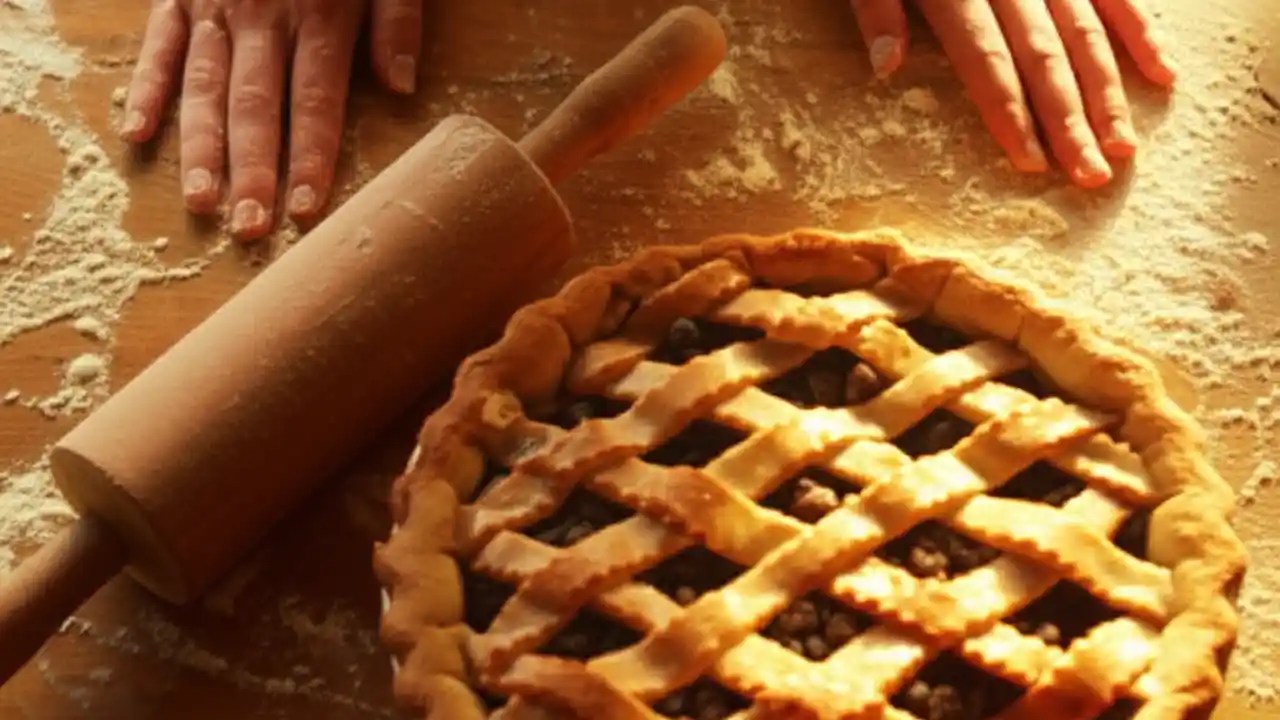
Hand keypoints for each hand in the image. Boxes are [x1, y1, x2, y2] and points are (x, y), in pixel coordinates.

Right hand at [120, 0, 424, 240]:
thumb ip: (396, 21)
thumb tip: (400, 87)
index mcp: (321, 15)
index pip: (316, 102)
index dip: (311, 158)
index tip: (304, 209)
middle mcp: (262, 17)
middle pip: (256, 106)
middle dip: (253, 171)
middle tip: (248, 228)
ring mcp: (214, 6)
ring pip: (204, 86)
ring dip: (202, 147)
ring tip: (201, 201)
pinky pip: (158, 45)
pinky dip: (148, 89)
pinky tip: (139, 135)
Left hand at [851, 0, 1174, 187]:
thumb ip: (876, 7)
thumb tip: (886, 66)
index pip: (987, 60)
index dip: (1010, 112)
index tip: (1031, 162)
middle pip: (1044, 56)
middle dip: (1070, 120)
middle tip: (1091, 175)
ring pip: (1086, 30)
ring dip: (1108, 90)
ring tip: (1124, 147)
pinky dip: (1139, 30)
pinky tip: (1160, 74)